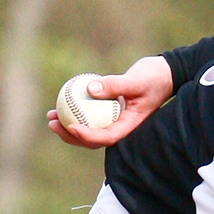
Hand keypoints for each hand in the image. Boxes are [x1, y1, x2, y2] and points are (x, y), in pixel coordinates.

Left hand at [47, 55, 174, 148]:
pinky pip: (89, 114)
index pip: (106, 137)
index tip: (71, 127)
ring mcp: (114, 120)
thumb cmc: (154, 77)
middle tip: (52, 123)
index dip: (87, 136)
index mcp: (129, 125)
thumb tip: (90, 88)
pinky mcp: (108, 111)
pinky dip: (75, 111)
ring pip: (88, 128)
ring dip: (67, 125)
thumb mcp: (137, 80)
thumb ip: (116, 85)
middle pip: (92, 139)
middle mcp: (120, 126)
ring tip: (50, 116)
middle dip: (70, 135)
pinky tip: (60, 103)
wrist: (164, 74)